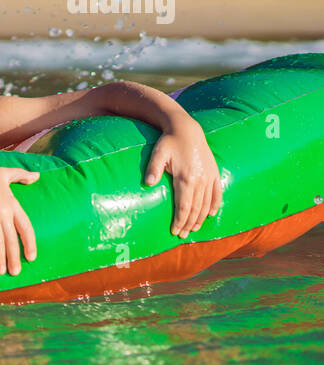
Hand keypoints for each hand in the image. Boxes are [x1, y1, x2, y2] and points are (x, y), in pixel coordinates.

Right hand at [0, 161, 39, 275]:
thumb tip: (37, 176)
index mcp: (12, 204)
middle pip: (12, 239)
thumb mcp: (5, 173)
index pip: (26, 228)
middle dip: (14, 257)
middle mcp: (3, 212)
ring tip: (1, 271)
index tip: (31, 257)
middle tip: (15, 273)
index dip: (29, 243)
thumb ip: (22, 176)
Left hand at [145, 122, 221, 237]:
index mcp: (185, 178)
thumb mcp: (158, 154)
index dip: (180, 221)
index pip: (184, 206)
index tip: (174, 231)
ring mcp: (209, 177)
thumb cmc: (169, 142)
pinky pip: (217, 192)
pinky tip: (211, 214)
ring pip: (207, 203)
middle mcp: (200, 180)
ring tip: (193, 229)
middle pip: (196, 208)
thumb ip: (152, 169)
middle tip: (182, 235)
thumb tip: (147, 184)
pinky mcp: (214, 172)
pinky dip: (215, 204)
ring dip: (200, 218)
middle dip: (188, 224)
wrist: (187, 129)